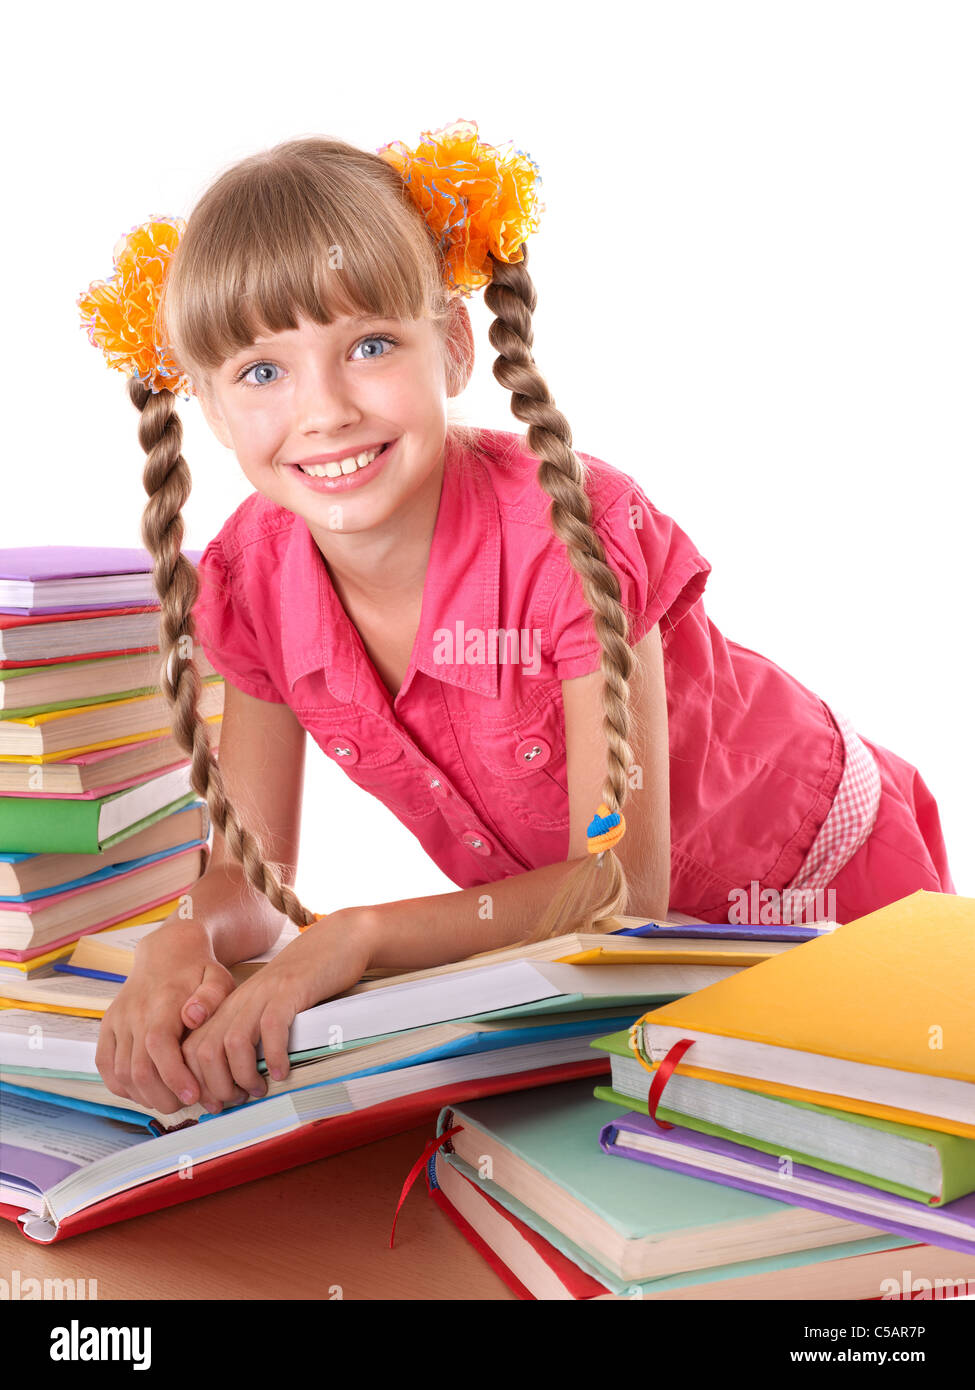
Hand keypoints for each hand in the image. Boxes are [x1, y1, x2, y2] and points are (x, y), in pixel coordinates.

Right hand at [95, 920, 238, 1115]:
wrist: (166, 952)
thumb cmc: (199, 971)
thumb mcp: (217, 977)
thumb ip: (211, 997)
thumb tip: (193, 1016)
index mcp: (163, 1001)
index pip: (159, 1045)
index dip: (174, 1076)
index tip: (193, 1095)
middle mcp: (134, 1012)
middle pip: (138, 1068)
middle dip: (163, 1096)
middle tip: (186, 1103)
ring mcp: (117, 1020)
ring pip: (121, 1072)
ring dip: (144, 1096)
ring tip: (169, 1100)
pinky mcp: (106, 1027)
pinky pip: (105, 1065)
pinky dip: (122, 1086)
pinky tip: (144, 1091)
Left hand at [180, 907, 376, 1113]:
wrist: (337, 941)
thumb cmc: (306, 983)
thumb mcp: (268, 1008)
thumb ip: (252, 1035)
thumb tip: (240, 1083)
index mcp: (230, 1007)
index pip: (192, 1050)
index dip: (199, 1084)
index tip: (217, 1104)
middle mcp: (240, 1000)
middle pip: (204, 1051)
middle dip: (218, 1086)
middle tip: (240, 1100)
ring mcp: (264, 994)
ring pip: (232, 1043)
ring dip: (243, 1076)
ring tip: (260, 1089)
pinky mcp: (290, 990)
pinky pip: (271, 1028)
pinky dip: (272, 1056)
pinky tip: (281, 1071)